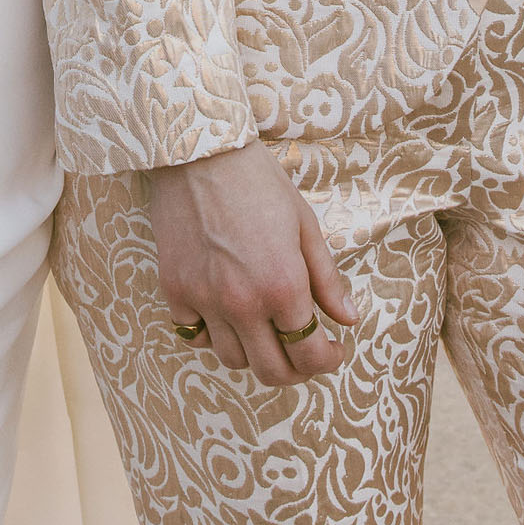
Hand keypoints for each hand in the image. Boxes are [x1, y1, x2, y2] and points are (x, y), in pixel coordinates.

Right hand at [149, 141, 358, 387]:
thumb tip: (349, 320)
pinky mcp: (174, 291)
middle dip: (295, 370)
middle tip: (303, 352)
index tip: (333, 350)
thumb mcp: (305, 225)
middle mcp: (243, 303)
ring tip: (264, 329)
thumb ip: (327, 280)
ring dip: (253, 353)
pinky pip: (193, 336)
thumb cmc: (259, 182)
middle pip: (271, 371)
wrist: (199, 152)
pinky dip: (211, 335)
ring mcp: (204, 300)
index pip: (310, 355)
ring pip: (232, 359)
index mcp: (283, 286)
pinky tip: (224, 314)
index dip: (328, 361)